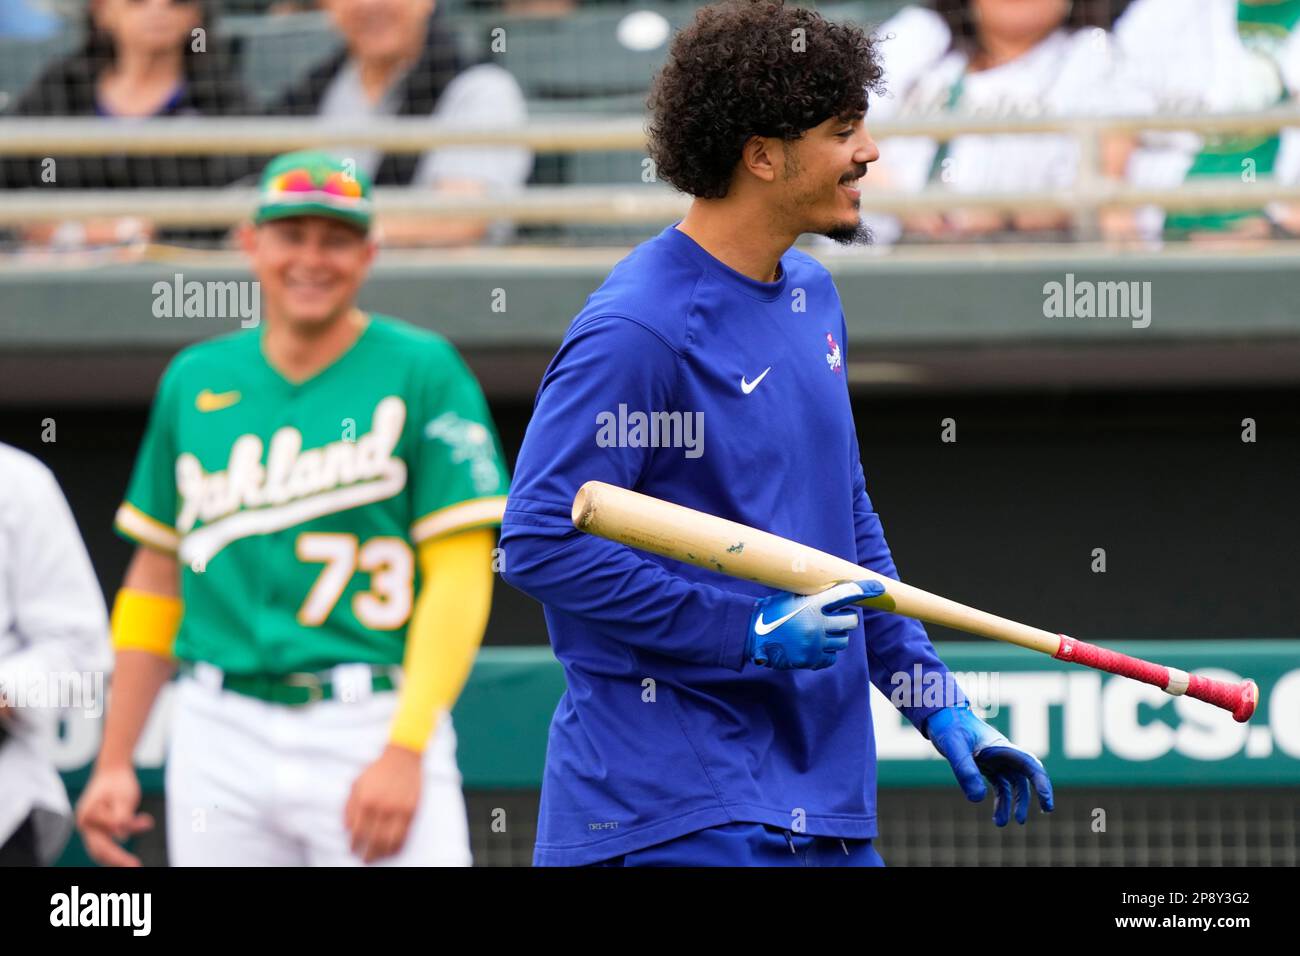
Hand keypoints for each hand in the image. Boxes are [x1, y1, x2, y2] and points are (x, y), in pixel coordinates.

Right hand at [75, 763, 152, 866]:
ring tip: (145, 822)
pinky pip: (111, 836)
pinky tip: (144, 821)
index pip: (104, 841)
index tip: (135, 861)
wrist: (113, 768)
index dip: (120, 851)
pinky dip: (127, 830)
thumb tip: (121, 836)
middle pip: (99, 850)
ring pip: (105, 845)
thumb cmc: (119, 781)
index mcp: (88, 816)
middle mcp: (85, 823)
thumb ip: (122, 816)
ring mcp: (90, 825)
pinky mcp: (99, 825)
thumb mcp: (124, 797)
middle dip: (118, 860)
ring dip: (126, 839)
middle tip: (136, 866)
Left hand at [345, 743, 422, 863]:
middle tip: (364, 859)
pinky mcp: (411, 810)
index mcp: (365, 801)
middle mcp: (382, 807)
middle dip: (367, 854)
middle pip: (373, 841)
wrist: (403, 756)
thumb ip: (349, 807)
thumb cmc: (378, 769)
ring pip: (389, 842)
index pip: (357, 832)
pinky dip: (397, 846)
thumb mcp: (357, 783)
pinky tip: (392, 850)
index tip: (352, 850)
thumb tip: (345, 828)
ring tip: (377, 857)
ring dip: (382, 854)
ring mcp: (398, 810)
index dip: (354, 845)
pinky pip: (404, 835)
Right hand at [745, 579, 884, 670]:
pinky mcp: (811, 660)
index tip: (878, 587)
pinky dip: (826, 653)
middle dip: (845, 619)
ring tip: (818, 633)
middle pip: (851, 621)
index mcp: (812, 605)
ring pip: (843, 641)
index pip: (845, 594)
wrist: (751, 635)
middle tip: (833, 618)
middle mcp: (817, 624)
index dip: (864, 589)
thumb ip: (812, 597)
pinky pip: (831, 657)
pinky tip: (813, 647)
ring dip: (836, 637)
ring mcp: (815, 644)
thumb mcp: (789, 597)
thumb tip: (833, 592)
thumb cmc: (769, 612)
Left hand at [923, 704, 1053, 825]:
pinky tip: (996, 817)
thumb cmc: (949, 725)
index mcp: (1002, 747)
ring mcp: (996, 760)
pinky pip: (1000, 786)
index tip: (1046, 803)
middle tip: (1046, 811)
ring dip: (1013, 804)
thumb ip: (965, 770)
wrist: (939, 714)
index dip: (1041, 784)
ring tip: (1001, 824)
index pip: (1029, 765)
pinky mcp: (986, 766)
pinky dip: (1001, 801)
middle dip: (1038, 793)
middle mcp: (1003, 754)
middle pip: (1027, 775)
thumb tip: (978, 799)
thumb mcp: (954, 747)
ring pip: (1014, 784)